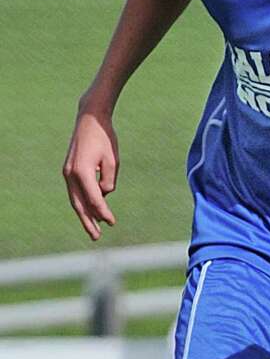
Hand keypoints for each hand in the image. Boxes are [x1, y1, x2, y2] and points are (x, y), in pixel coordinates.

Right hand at [63, 106, 119, 240]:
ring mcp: (68, 172)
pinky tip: (93, 211)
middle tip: (96, 237)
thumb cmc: (104, 139)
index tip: (112, 222)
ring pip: (75, 199)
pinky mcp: (70, 170)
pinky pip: (76, 191)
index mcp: (82, 171)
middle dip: (88, 221)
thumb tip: (104, 195)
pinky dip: (83, 202)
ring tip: (94, 229)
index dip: (103, 212)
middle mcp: (70, 174)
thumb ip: (108, 180)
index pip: (94, 198)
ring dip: (84, 214)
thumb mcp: (112, 160)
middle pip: (79, 204)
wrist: (90, 120)